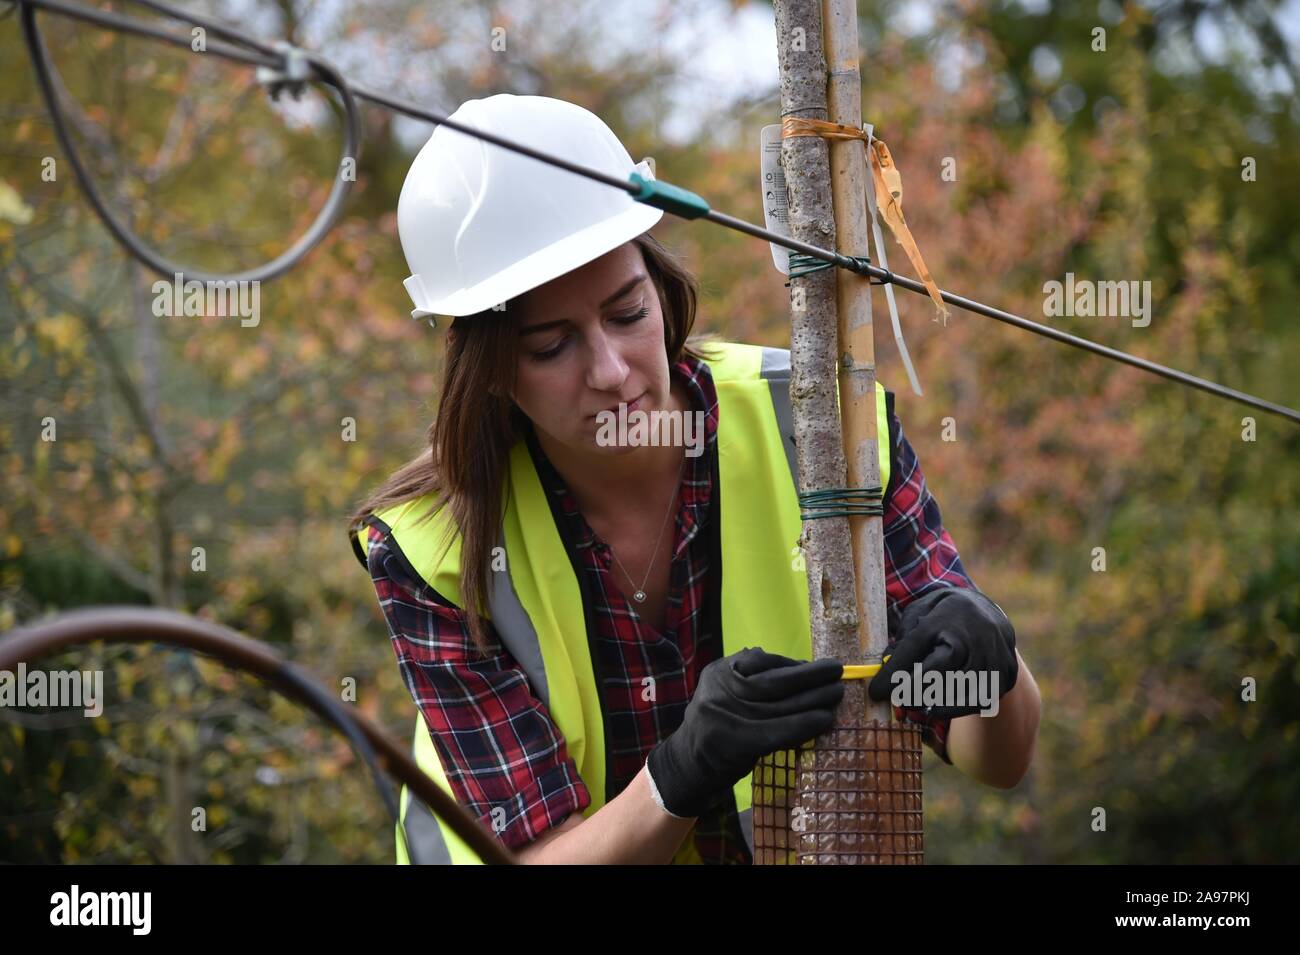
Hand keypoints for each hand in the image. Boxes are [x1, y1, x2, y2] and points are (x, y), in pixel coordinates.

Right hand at [646, 647, 843, 817]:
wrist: (686, 765)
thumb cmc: (717, 726)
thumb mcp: (725, 693)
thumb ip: (751, 678)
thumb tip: (795, 665)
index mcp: (718, 673)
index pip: (761, 662)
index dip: (792, 664)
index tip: (815, 667)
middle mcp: (720, 691)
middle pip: (773, 682)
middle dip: (809, 675)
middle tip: (837, 671)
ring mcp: (726, 716)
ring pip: (780, 706)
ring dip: (814, 699)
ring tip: (836, 694)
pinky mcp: (737, 743)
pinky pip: (778, 731)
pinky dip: (804, 725)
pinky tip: (824, 719)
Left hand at [869, 587, 1016, 718]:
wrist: (988, 611)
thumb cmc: (943, 614)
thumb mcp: (920, 611)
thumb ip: (905, 633)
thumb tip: (887, 661)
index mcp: (945, 617)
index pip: (914, 647)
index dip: (893, 673)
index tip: (876, 692)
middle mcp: (971, 635)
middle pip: (936, 671)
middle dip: (912, 690)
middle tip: (898, 700)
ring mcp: (993, 655)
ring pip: (960, 690)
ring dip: (935, 703)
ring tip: (918, 706)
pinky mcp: (1006, 672)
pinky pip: (980, 699)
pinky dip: (959, 708)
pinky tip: (941, 707)